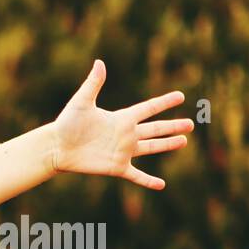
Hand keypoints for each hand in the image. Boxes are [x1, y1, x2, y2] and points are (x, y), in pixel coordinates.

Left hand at [51, 59, 193, 189]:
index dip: (164, 102)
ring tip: (184, 141)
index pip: (148, 108)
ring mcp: (122, 151)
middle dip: (173, 126)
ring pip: (151, 148)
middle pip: (155, 129)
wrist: (56, 148)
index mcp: (121, 118)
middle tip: (191, 124)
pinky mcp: (116, 167)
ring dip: (167, 145)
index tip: (180, 96)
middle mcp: (125, 134)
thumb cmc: (66, 124)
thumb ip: (93, 83)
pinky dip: (148, 181)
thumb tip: (99, 62)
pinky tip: (161, 185)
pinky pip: (136, 175)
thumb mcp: (82, 102)